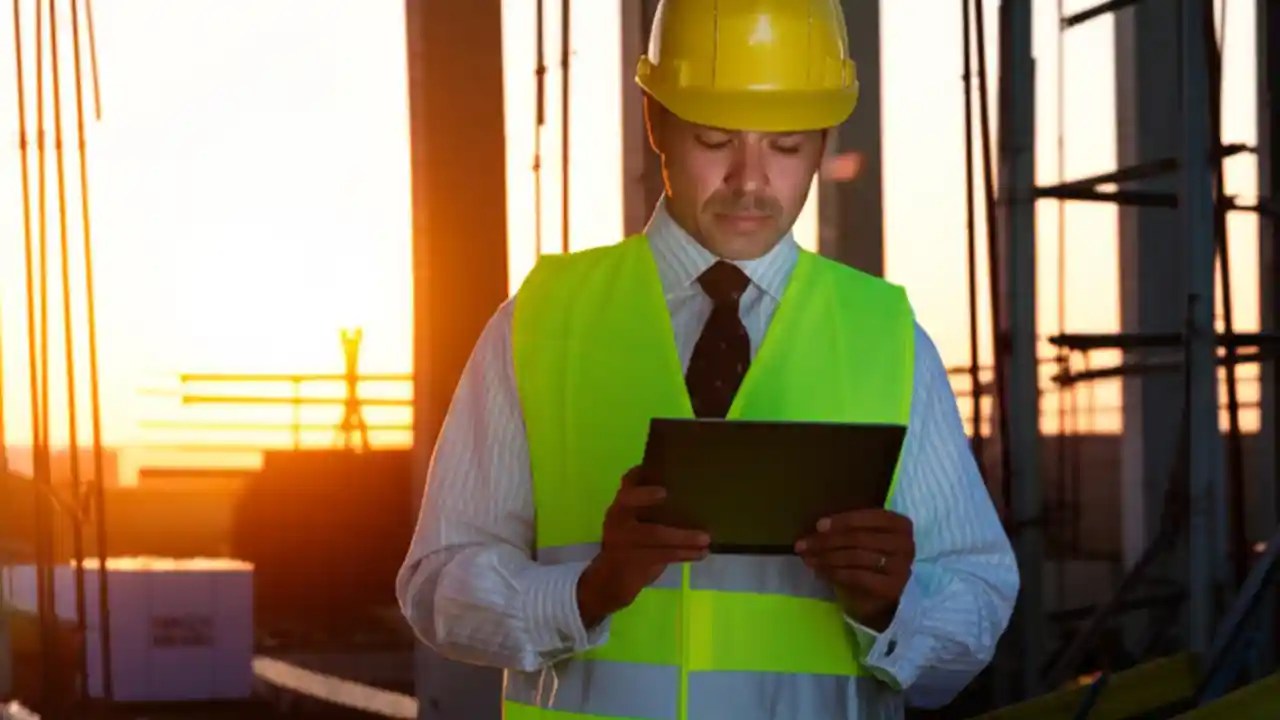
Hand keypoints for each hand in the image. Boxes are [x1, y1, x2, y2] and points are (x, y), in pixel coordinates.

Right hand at [576, 466, 709, 627]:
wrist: (611, 582)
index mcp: (621, 506)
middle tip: (665, 492)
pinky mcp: (633, 562)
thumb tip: (690, 496)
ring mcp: (623, 541)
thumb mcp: (634, 524)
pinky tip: (702, 553)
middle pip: (628, 501)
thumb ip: (651, 510)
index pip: (626, 484)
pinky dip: (685, 554)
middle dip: (645, 495)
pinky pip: (663, 555)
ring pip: (654, 533)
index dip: (636, 475)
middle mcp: (618, 519)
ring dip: (684, 537)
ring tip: (706, 538)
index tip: (649, 468)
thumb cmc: (631, 546)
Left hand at [795, 509, 914, 631]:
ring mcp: (900, 567)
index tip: (818, 525)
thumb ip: (850, 529)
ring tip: (808, 558)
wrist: (886, 598)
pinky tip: (819, 572)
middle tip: (803, 545)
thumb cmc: (873, 560)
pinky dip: (834, 573)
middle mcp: (905, 544)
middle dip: (826, 541)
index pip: (869, 517)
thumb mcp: (867, 538)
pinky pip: (855, 576)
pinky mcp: (890, 588)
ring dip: (826, 558)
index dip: (841, 520)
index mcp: (900, 525)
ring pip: (854, 557)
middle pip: (858, 538)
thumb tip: (818, 527)